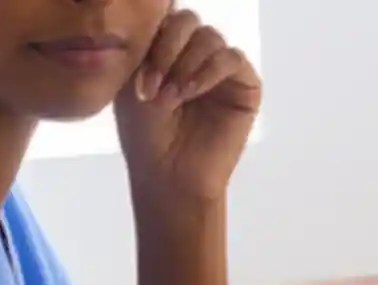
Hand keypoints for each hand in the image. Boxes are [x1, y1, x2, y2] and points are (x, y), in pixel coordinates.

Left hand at [114, 9, 261, 200]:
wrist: (169, 175)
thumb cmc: (145, 134)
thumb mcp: (132, 81)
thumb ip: (145, 43)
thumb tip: (163, 3)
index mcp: (168, 48)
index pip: (167, 17)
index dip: (153, 36)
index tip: (138, 74)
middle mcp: (196, 54)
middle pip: (189, 21)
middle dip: (167, 49)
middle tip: (152, 85)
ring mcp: (222, 69)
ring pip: (210, 38)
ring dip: (186, 65)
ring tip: (171, 98)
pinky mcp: (245, 86)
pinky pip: (232, 58)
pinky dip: (209, 71)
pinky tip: (191, 93)